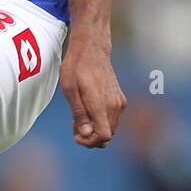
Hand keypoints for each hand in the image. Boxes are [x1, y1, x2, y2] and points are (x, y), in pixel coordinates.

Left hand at [59, 30, 126, 148]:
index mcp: (101, 104)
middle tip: (74, 124)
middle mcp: (114, 106)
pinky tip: (89, 112)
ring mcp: (119, 103)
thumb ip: (79, 113)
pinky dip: (101, 122)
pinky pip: (113, 121)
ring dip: (95, 130)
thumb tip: (86, 133)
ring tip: (79, 117)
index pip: (104, 136)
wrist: (92, 49)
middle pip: (107, 137)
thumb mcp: (69, 89)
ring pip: (110, 130)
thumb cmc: (77, 67)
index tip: (76, 133)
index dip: (89, 141)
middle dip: (89, 137)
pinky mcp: (121, 100)